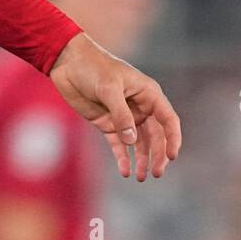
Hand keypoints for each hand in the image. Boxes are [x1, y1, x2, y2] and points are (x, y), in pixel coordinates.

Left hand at [49, 32, 180, 179]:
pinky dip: (122, 158)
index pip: (168, 119)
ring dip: (141, 160)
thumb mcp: (108, 88)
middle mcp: (139, 106)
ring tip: (140, 177)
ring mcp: (123, 116)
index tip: (171, 157)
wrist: (67, 62)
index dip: (173, 138)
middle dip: (157, 155)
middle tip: (156, 174)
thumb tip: (132, 141)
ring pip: (138, 143)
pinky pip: (119, 144)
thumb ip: (121, 114)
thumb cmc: (92, 67)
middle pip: (155, 136)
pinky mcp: (107, 123)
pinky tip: (124, 171)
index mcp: (147, 93)